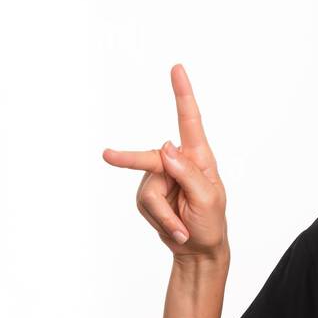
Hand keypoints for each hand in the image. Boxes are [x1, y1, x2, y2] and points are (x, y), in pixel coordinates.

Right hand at [102, 64, 227, 260]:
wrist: (198, 249)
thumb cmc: (211, 222)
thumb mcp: (207, 199)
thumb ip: (188, 173)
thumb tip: (167, 146)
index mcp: (199, 158)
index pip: (189, 121)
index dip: (183, 94)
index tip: (177, 69)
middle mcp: (177, 162)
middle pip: (148, 157)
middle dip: (128, 161)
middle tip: (106, 155)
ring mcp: (159, 178)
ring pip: (146, 191)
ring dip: (163, 215)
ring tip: (181, 227)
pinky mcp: (148, 194)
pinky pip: (144, 204)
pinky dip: (159, 220)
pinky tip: (174, 228)